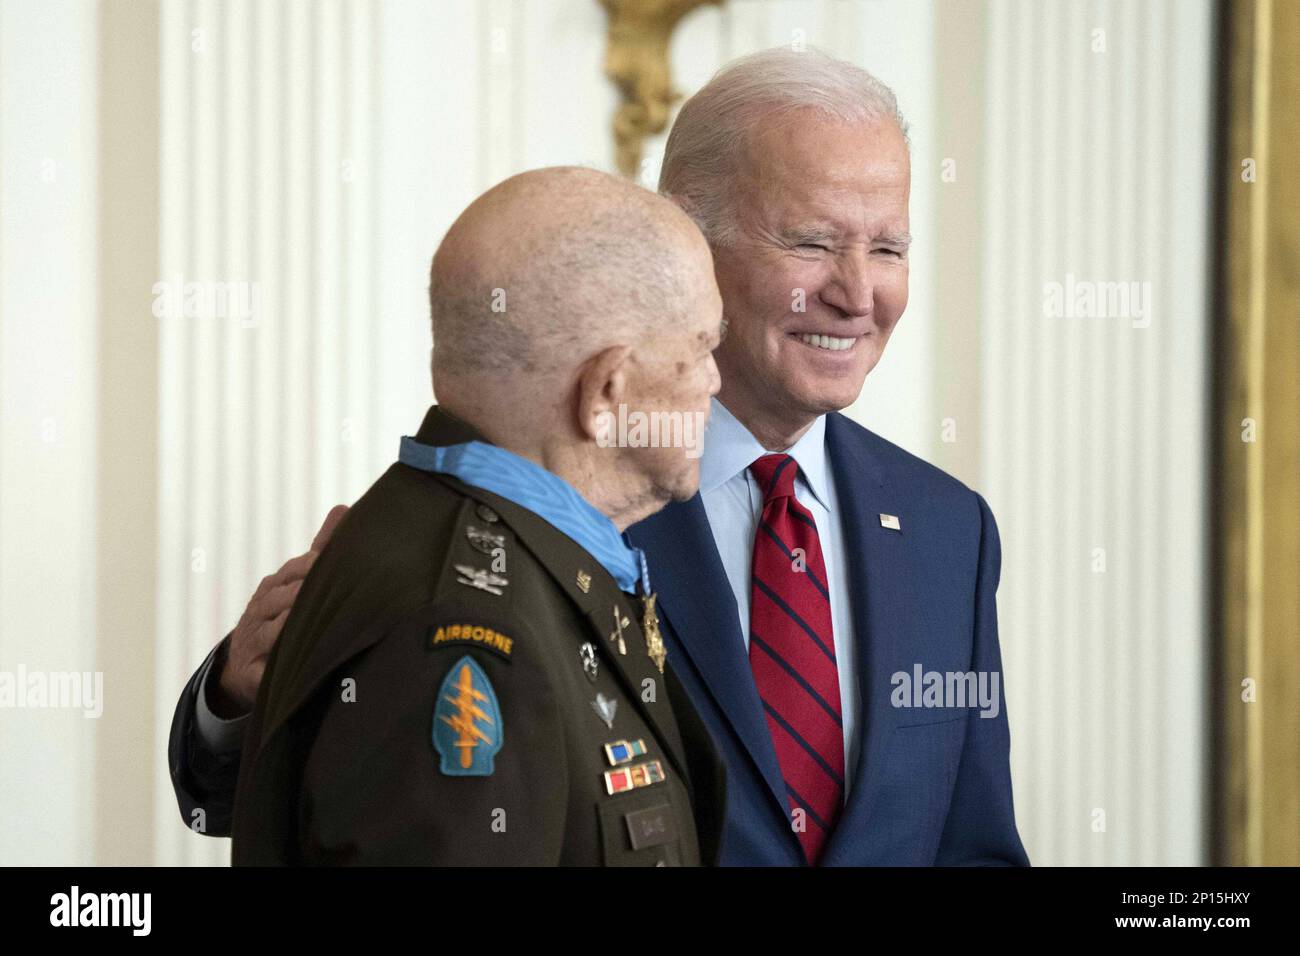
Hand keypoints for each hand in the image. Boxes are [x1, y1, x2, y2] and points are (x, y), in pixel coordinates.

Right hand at [211, 504, 349, 716]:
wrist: (242, 664)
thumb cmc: (280, 614)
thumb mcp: (295, 582)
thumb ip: (320, 548)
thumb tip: (343, 508)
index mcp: (274, 587)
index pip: (294, 572)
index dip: (314, 566)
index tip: (331, 562)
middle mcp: (261, 611)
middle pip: (284, 599)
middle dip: (304, 594)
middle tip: (323, 589)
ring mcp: (254, 641)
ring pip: (275, 632)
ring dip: (291, 627)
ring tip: (309, 621)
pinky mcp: (252, 673)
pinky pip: (266, 671)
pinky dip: (276, 669)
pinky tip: (296, 667)